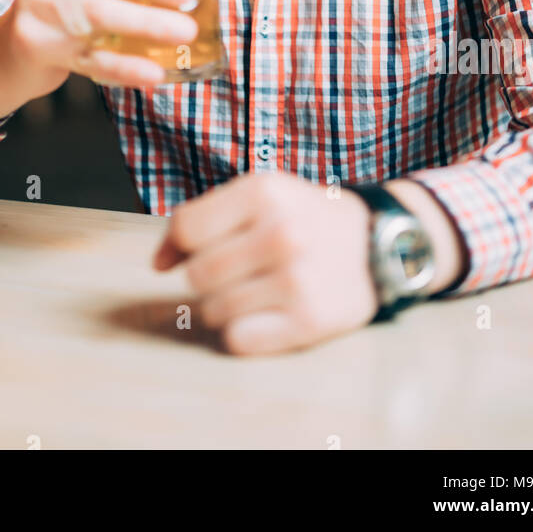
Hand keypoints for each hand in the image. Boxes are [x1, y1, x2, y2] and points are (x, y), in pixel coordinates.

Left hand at [152, 170, 378, 354]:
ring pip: (213, 311)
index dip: (182, 244)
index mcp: (263, 191)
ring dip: (225, 305)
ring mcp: (297, 280)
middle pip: (196, 275)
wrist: (374, 243)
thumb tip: (157, 264)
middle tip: (240, 268)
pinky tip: (268, 312)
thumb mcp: (258, 194)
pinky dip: (243, 331)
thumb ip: (202, 218)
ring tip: (257, 288)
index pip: (187, 229)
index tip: (196, 249)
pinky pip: (238, 340)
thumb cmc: (302, 216)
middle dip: (208, 276)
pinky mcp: (309, 321)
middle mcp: (281, 233)